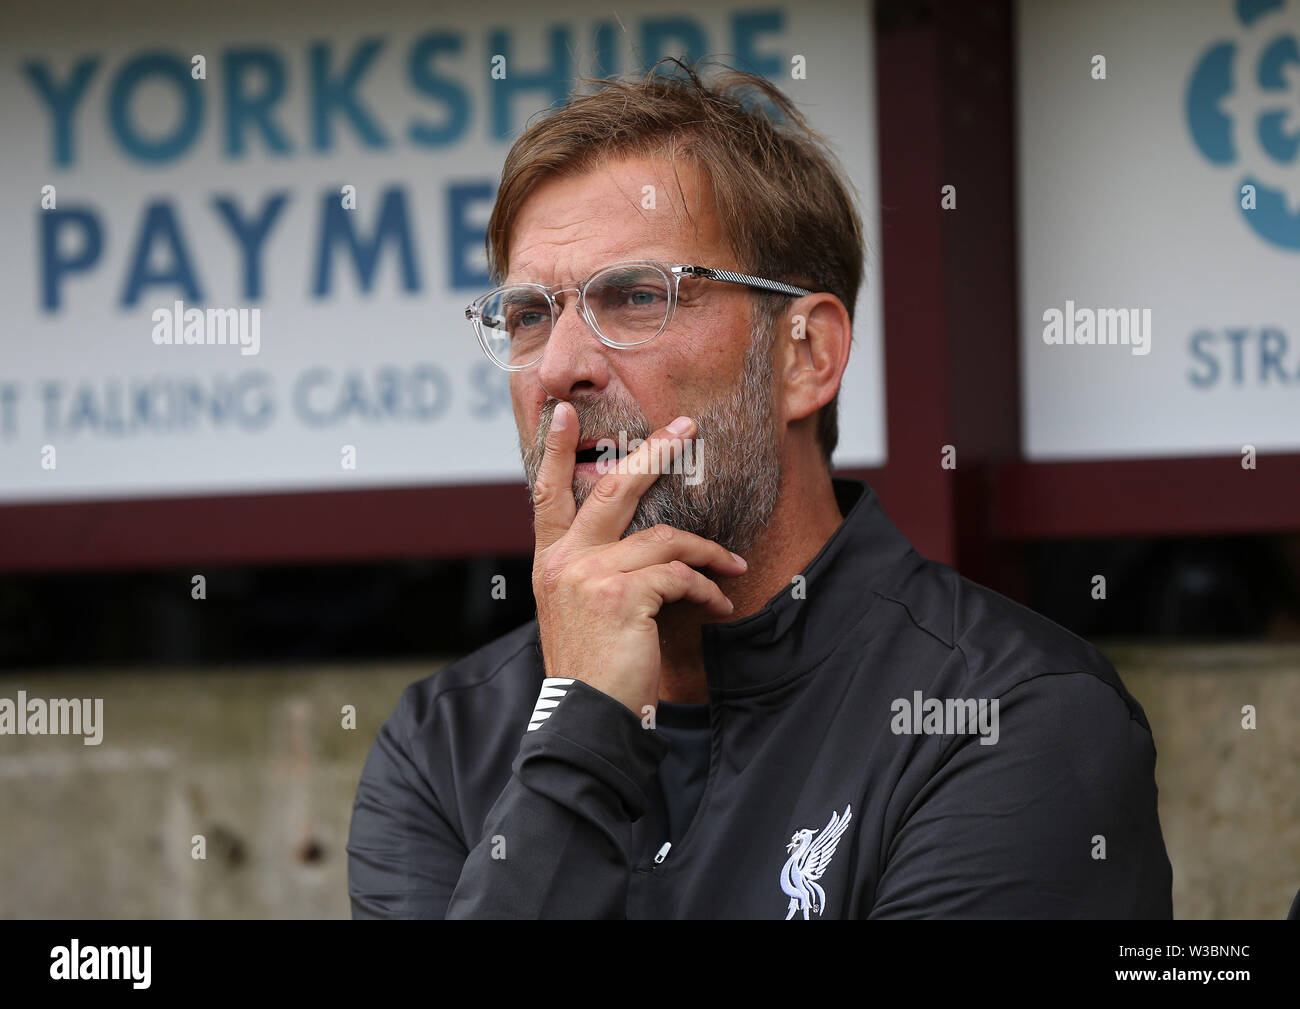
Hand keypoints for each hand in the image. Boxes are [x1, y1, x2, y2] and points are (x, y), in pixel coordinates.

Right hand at [530, 402, 747, 715]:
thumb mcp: (579, 612)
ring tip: (733, 565)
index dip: (558, 451)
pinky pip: (679, 575)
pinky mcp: (621, 595)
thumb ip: (596, 572)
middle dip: (653, 453)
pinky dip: (708, 588)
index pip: (548, 494)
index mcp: (551, 561)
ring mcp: (590, 575)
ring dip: (708, 551)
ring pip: (664, 539)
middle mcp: (564, 561)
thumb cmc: (592, 669)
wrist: (584, 718)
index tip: (564, 412)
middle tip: (685, 427)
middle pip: (613, 489)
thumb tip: (645, 547)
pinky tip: (720, 605)